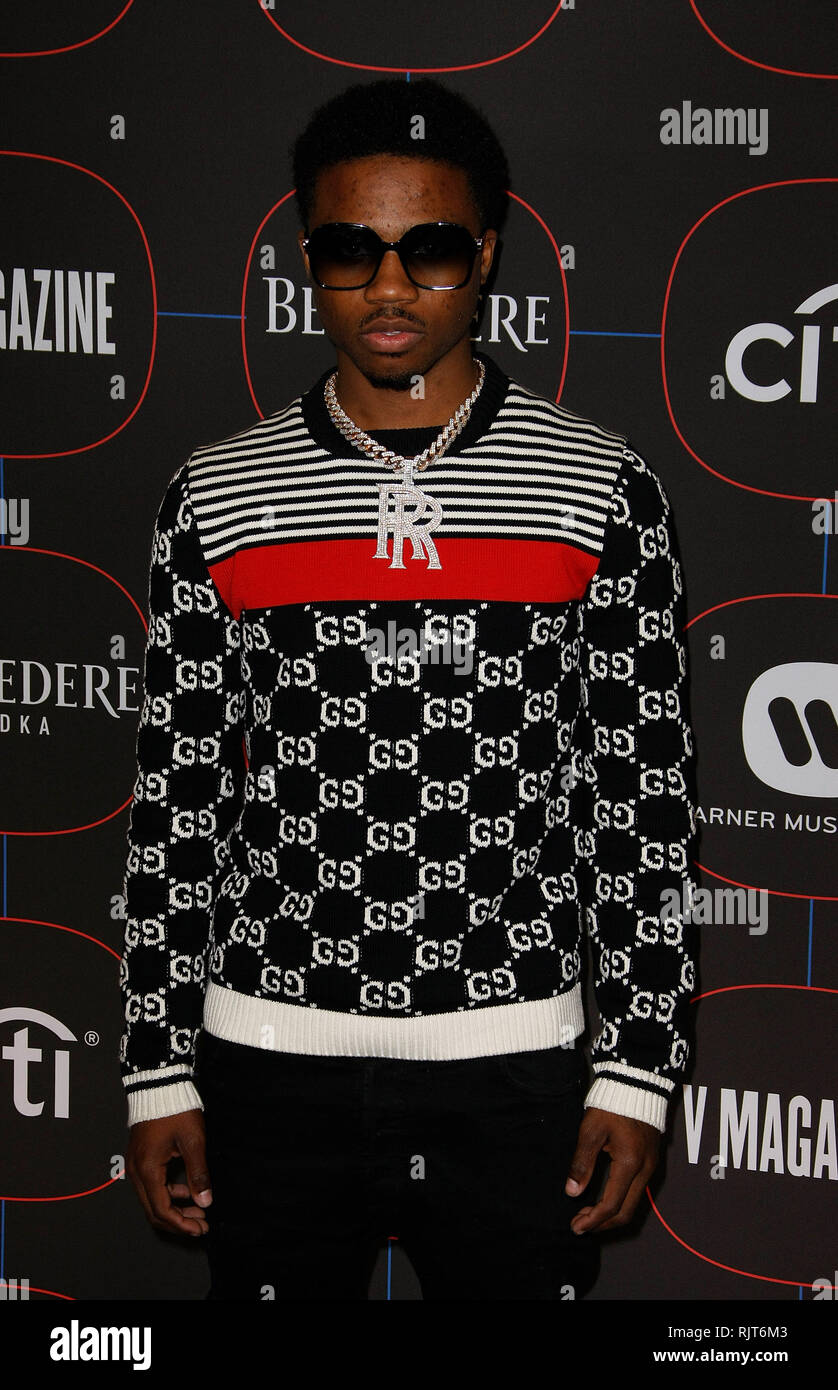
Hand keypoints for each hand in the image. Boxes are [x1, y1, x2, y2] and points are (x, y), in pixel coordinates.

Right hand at [126, 1109, 211, 1237]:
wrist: (159, 1084)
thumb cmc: (175, 1109)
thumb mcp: (192, 1141)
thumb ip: (198, 1173)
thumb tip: (205, 1200)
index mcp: (148, 1169)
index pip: (162, 1210)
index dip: (182, 1224)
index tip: (200, 1229)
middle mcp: (137, 1171)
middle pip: (154, 1210)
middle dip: (178, 1222)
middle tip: (201, 1225)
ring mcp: (136, 1165)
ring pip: (152, 1200)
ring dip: (174, 1209)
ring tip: (198, 1210)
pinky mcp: (141, 1158)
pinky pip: (152, 1185)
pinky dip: (168, 1194)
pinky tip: (186, 1191)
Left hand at [564, 1106, 660, 1233]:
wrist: (637, 1083)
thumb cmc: (612, 1103)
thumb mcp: (591, 1130)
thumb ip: (582, 1163)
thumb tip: (572, 1192)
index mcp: (630, 1163)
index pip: (612, 1204)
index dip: (593, 1220)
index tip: (576, 1227)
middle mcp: (645, 1169)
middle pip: (627, 1211)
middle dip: (602, 1223)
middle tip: (580, 1225)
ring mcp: (651, 1166)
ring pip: (633, 1203)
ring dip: (611, 1213)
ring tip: (587, 1213)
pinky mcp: (651, 1160)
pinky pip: (637, 1191)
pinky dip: (620, 1201)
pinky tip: (604, 1197)